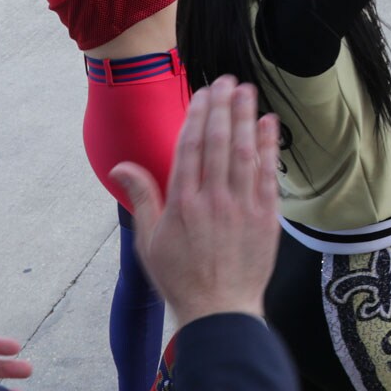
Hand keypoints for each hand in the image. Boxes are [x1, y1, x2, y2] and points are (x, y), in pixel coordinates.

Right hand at [110, 76, 281, 324]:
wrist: (220, 310)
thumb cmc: (181, 278)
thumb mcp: (149, 240)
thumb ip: (141, 197)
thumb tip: (121, 167)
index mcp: (182, 202)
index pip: (190, 147)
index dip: (198, 115)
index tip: (203, 93)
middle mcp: (213, 199)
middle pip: (219, 142)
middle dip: (223, 107)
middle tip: (228, 80)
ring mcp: (242, 206)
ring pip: (245, 152)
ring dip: (246, 118)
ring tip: (247, 91)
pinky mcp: (266, 216)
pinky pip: (268, 174)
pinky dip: (269, 147)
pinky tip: (270, 124)